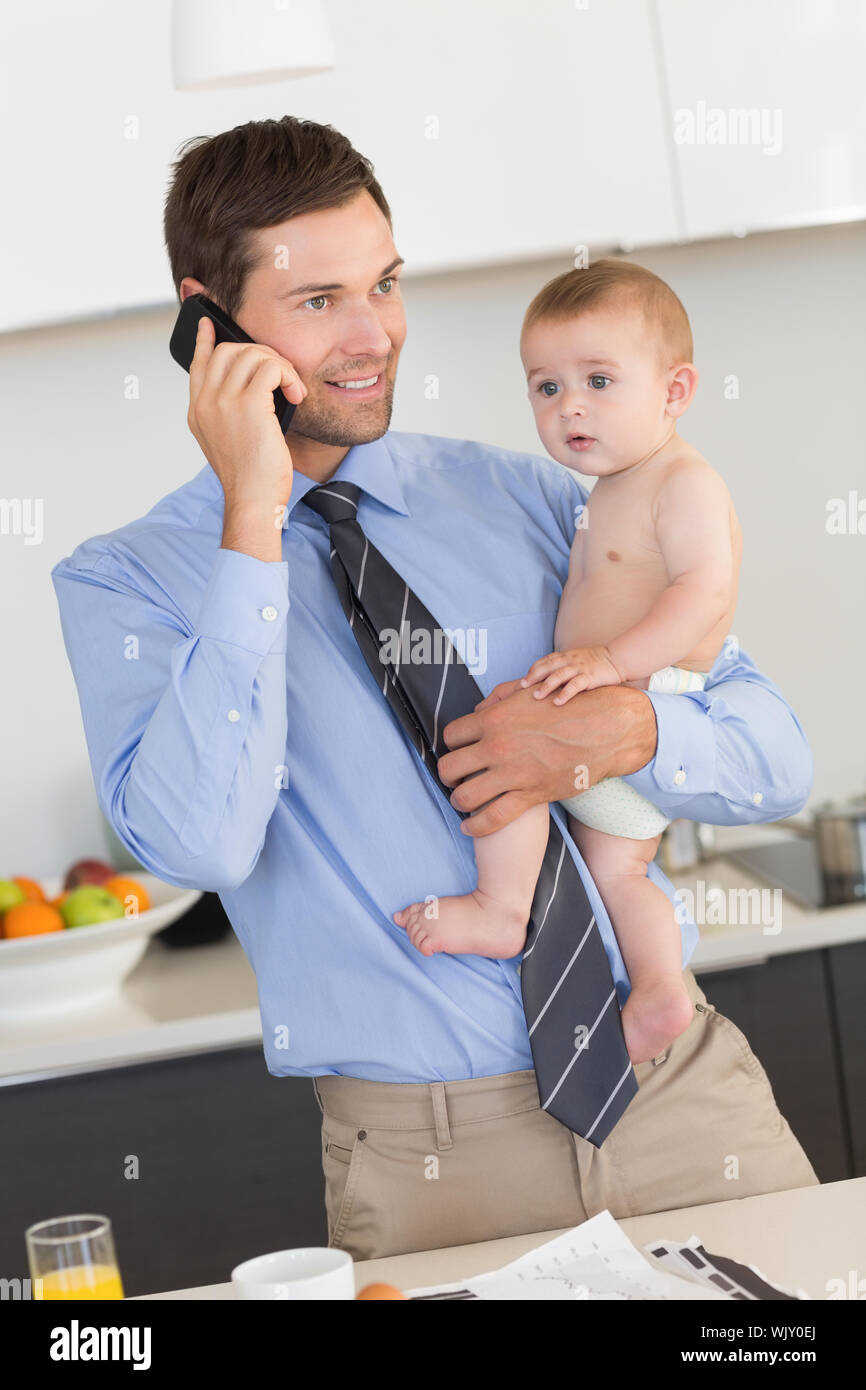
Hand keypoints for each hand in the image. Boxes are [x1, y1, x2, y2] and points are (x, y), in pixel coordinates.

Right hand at [187, 313, 306, 515]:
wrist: (253, 500)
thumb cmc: (249, 478)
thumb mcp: (228, 443)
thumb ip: (227, 415)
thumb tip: (250, 390)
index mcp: (198, 412)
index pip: (198, 364)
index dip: (205, 341)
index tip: (209, 324)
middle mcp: (206, 403)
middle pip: (228, 351)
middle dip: (259, 353)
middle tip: (280, 372)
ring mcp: (224, 402)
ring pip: (252, 354)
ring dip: (279, 365)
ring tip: (292, 388)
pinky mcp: (249, 405)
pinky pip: (271, 368)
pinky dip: (289, 376)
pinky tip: (297, 395)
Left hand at [437, 684, 657, 835]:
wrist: (606, 728)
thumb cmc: (569, 707)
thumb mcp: (530, 694)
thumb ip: (499, 701)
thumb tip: (476, 712)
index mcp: (494, 718)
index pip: (451, 736)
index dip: (452, 746)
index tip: (459, 752)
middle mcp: (498, 746)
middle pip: (449, 768)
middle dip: (449, 776)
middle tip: (456, 779)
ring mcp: (513, 773)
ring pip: (464, 796)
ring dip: (459, 800)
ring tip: (464, 800)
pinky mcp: (531, 795)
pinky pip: (492, 818)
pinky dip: (475, 826)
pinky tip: (469, 826)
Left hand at [520, 645, 623, 702]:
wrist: (617, 659)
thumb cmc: (596, 663)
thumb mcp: (577, 661)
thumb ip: (564, 668)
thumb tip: (548, 681)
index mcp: (566, 656)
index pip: (545, 661)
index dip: (533, 670)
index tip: (523, 681)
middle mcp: (570, 660)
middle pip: (547, 667)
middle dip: (533, 677)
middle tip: (522, 687)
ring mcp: (580, 668)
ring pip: (559, 675)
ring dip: (546, 686)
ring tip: (536, 696)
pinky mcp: (590, 677)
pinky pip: (575, 685)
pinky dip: (565, 693)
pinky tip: (557, 702)